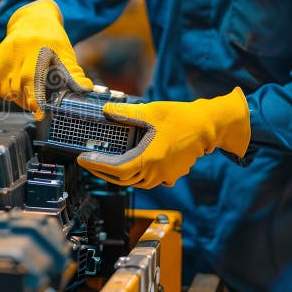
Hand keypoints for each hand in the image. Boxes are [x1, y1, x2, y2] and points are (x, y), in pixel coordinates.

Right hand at [0, 0, 92, 119]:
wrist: (32, 21)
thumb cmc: (51, 42)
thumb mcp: (65, 55)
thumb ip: (75, 74)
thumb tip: (86, 89)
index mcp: (38, 47)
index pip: (32, 78)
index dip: (35, 98)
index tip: (40, 114)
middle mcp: (17, 50)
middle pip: (18, 87)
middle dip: (29, 102)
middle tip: (39, 108)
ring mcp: (3, 56)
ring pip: (7, 91)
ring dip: (19, 100)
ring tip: (30, 98)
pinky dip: (8, 94)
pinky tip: (19, 90)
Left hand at [77, 87, 250, 187]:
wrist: (209, 126)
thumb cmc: (181, 118)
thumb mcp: (150, 111)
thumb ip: (125, 113)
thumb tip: (105, 110)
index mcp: (148, 160)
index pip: (115, 170)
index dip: (97, 166)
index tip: (83, 160)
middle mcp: (156, 173)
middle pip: (123, 179)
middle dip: (103, 171)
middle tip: (89, 162)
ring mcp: (165, 177)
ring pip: (135, 182)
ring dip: (119, 175)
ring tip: (105, 164)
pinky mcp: (172, 175)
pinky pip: (148, 180)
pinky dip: (135, 174)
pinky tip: (130, 163)